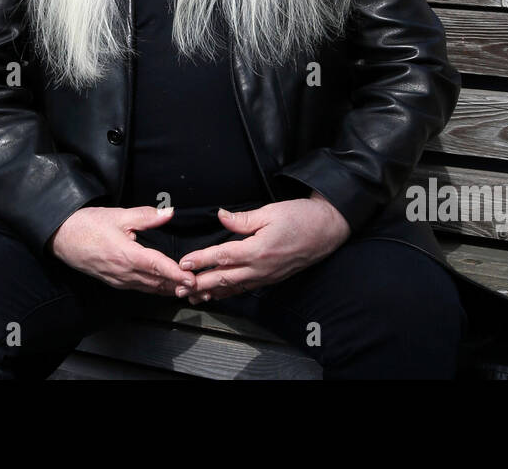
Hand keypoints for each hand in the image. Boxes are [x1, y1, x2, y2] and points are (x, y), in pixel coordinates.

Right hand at [49, 205, 197, 296]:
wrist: (61, 237)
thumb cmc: (87, 225)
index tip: (193, 279)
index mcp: (126, 255)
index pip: (158, 267)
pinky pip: (138, 288)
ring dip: (168, 289)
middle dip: (178, 286)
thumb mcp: (118, 215)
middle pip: (157, 283)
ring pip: (148, 288)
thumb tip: (168, 212)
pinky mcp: (113, 281)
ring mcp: (118, 280)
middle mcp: (123, 272)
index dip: (177, 274)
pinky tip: (163, 286)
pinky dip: (154, 288)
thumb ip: (146, 216)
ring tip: (186, 290)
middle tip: (199, 287)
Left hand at [177, 192, 351, 303]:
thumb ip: (242, 219)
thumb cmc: (301, 217)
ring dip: (211, 291)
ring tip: (192, 296)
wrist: (328, 229)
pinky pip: (246, 288)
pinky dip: (229, 292)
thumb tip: (220, 216)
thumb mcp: (270, 212)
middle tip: (179, 287)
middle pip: (224, 278)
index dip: (201, 259)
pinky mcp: (272, 278)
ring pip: (234, 287)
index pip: (223, 256)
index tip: (184, 262)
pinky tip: (218, 293)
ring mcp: (267, 276)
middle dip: (199, 283)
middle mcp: (261, 267)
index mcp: (259, 249)